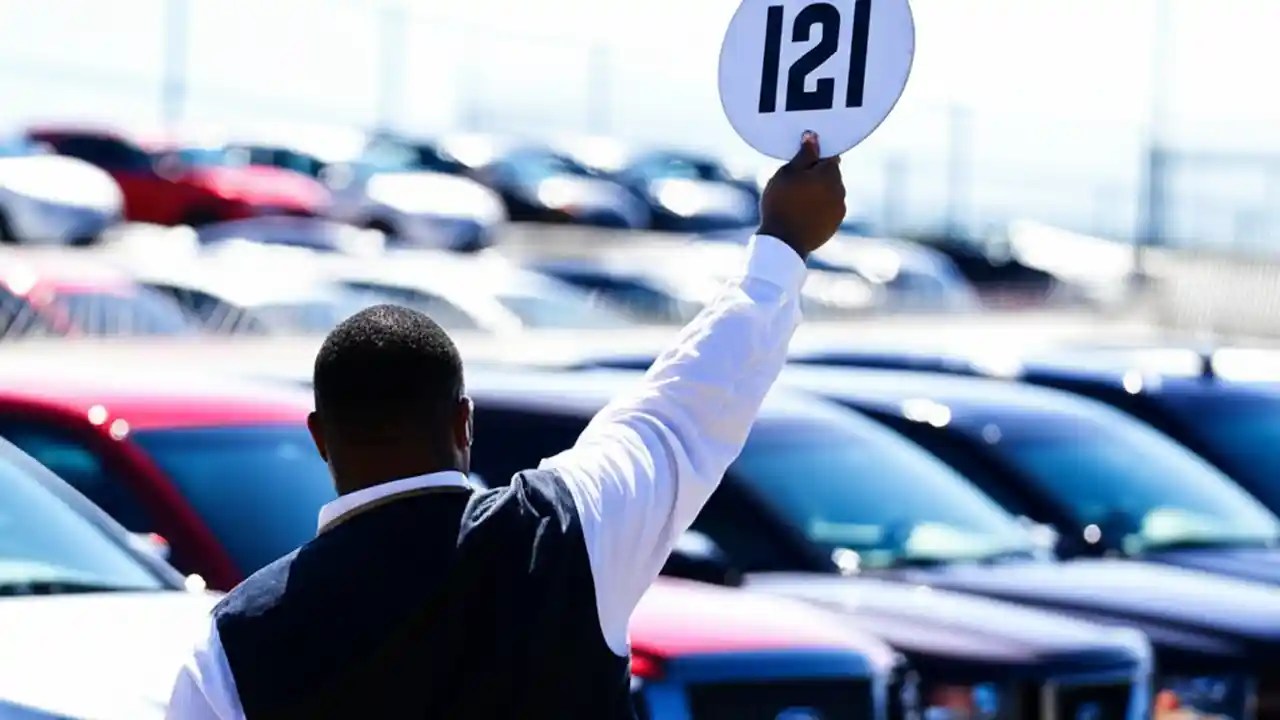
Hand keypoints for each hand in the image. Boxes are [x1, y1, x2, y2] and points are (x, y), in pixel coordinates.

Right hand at [756, 131, 845, 258]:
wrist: (783, 243)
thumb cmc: (782, 204)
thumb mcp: (787, 174)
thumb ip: (804, 154)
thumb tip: (814, 136)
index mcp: (830, 174)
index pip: (829, 156)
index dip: (815, 157)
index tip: (801, 163)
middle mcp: (840, 190)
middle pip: (830, 175)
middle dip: (816, 176)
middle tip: (794, 183)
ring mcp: (839, 210)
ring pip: (830, 193)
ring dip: (818, 193)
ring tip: (796, 201)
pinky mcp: (834, 225)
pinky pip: (828, 210)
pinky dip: (819, 209)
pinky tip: (802, 214)